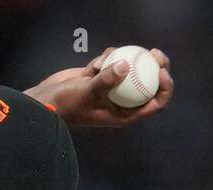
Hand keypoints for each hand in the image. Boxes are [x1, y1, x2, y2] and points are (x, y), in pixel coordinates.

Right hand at [25, 47, 173, 127]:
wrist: (47, 102)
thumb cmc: (67, 105)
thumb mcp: (88, 92)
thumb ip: (107, 80)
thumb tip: (125, 64)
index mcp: (126, 114)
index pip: (156, 103)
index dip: (165, 88)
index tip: (162, 71)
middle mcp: (123, 102)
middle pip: (149, 83)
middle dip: (155, 66)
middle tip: (153, 52)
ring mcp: (113, 89)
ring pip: (131, 69)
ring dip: (121, 60)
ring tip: (105, 61)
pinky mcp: (103, 77)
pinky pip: (114, 62)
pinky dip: (107, 58)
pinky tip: (95, 62)